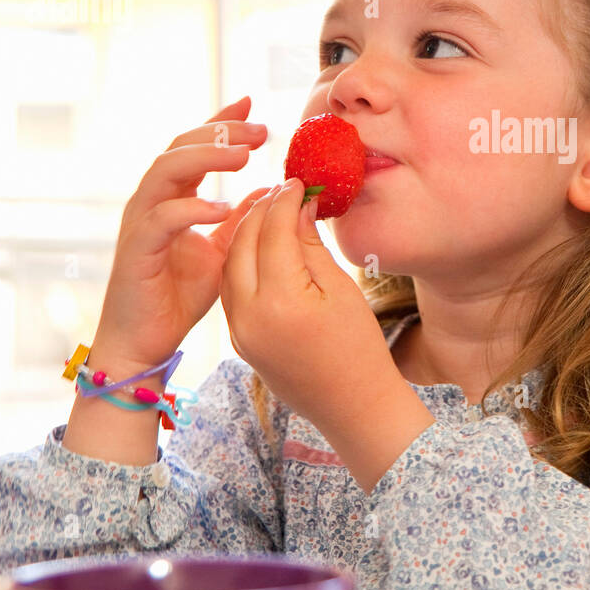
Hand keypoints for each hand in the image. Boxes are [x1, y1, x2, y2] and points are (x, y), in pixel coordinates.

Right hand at [93, 96, 274, 368]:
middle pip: (179, 148)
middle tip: (259, 129)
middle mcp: (151, 202)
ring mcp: (140, 224)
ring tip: (243, 155)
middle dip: (219, 133)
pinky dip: (191, 209)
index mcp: (171, 198)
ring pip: (165, 173)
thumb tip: (270, 188)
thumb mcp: (223, 252)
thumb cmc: (178, 296)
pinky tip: (221, 207)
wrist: (145, 341)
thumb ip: (241, 220)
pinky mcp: (136, 251)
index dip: (220, 122)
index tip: (252, 103)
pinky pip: (161, 220)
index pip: (193, 147)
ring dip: (205, 159)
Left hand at [219, 178, 397, 419]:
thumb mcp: (341, 290)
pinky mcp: (240, 342)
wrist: (352, 406)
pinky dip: (243, 262)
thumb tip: (298, 208)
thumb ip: (310, 246)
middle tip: (282, 190)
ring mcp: (240, 332)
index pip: (274, 232)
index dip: (285, 201)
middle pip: (243, 245)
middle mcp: (250, 316)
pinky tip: (262, 248)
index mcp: (281, 301)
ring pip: (230, 266)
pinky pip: (232, 290)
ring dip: (246, 235)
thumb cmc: (359, 348)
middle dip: (260, 212)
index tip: (298, 182)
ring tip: (272, 214)